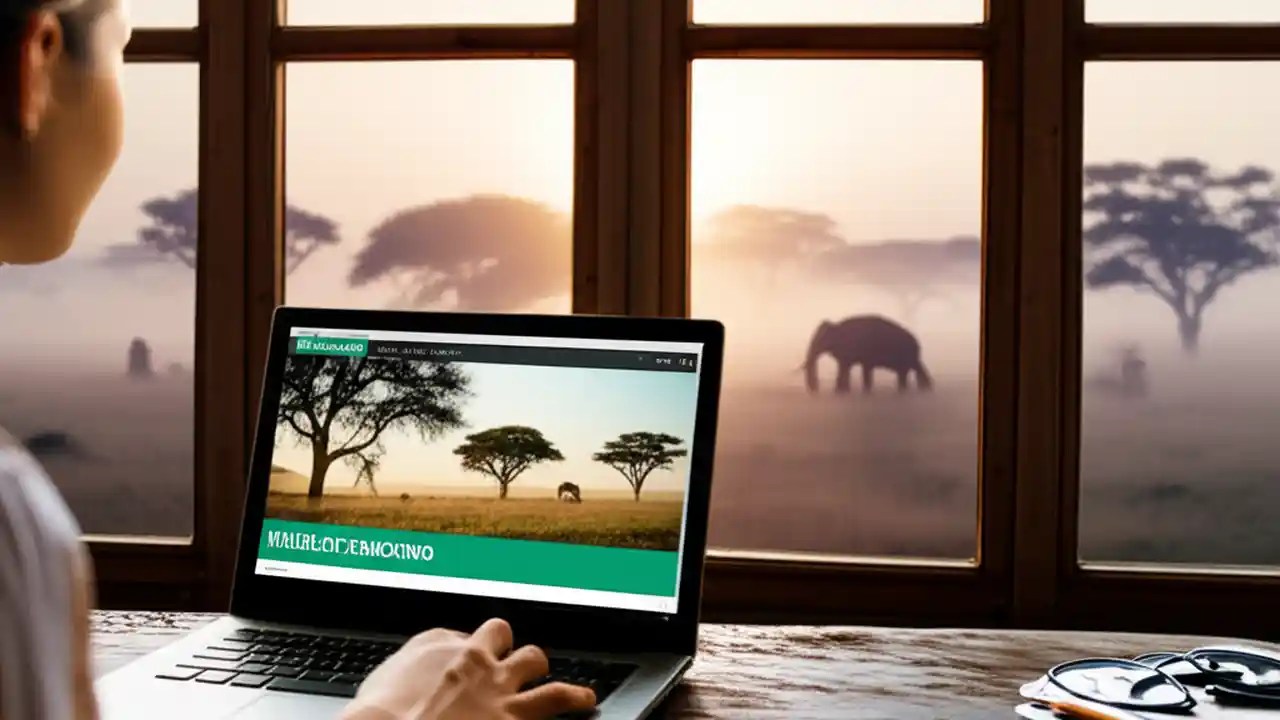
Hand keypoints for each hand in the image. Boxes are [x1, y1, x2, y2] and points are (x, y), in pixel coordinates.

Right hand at [341, 618, 596, 719]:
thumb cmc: (376, 717)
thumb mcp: (381, 683)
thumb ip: (407, 673)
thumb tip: (412, 676)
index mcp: (435, 646)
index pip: (460, 636)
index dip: (468, 652)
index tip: (470, 663)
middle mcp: (470, 656)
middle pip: (500, 633)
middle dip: (505, 647)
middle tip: (510, 665)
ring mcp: (495, 684)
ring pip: (533, 659)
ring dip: (542, 668)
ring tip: (551, 672)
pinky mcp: (514, 712)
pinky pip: (556, 698)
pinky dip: (574, 698)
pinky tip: (585, 699)